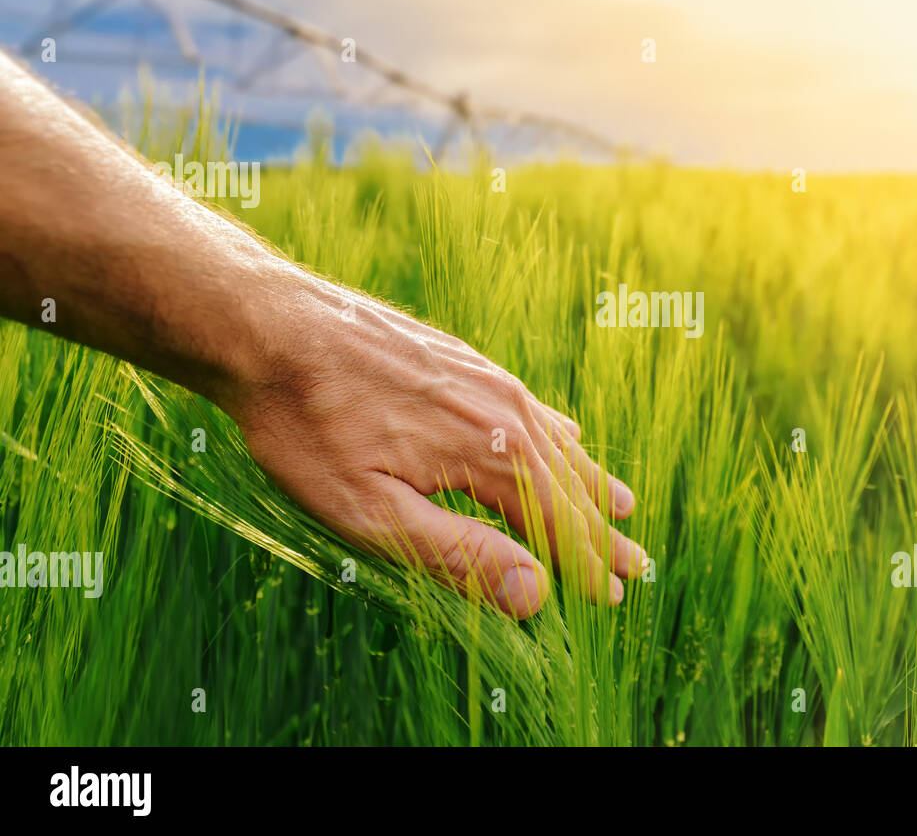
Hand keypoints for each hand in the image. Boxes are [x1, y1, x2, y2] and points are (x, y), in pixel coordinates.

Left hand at [218, 276, 645, 618]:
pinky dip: (559, 436)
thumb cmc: (308, 426)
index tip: (611, 600)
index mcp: (491, 455)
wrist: (269, 326)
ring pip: (556, 442)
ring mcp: (487, 379)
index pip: (557, 526)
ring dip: (588, 483)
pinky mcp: (464, 361)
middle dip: (600, 533)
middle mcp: (505, 411)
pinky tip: (568, 436)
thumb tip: (534, 592)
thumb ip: (456, 555)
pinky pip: (531, 406)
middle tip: (636, 567)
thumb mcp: (370, 512)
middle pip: (569, 484)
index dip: (584, 567)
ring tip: (620, 508)